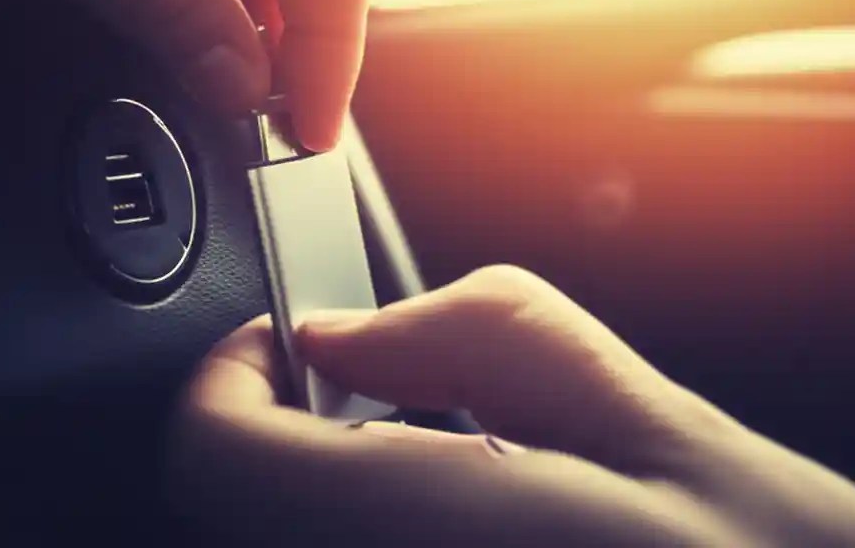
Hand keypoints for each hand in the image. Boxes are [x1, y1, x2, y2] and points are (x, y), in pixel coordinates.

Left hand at [168, 266, 854, 546]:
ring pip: (297, 541)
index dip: (233, 379)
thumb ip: (473, 336)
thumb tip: (350, 329)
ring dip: (334, 489)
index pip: (218, 457)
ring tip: (451, 475)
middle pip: (249, 511)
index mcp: (434, 533)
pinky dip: (371, 528)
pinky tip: (462, 522)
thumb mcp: (635, 412)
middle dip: (295, 437)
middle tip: (380, 403)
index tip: (288, 347)